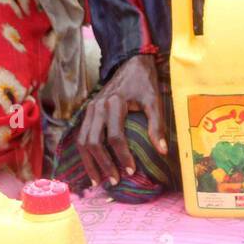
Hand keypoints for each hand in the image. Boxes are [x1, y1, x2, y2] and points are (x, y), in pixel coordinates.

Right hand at [77, 54, 167, 187]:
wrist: (130, 62)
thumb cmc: (144, 82)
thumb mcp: (154, 100)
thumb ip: (157, 125)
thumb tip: (162, 151)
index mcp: (114, 103)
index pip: (115, 137)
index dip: (122, 156)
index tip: (131, 171)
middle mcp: (98, 107)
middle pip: (93, 141)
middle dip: (103, 164)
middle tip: (114, 181)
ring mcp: (90, 109)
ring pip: (82, 140)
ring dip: (89, 162)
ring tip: (98, 180)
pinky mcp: (88, 111)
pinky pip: (81, 135)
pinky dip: (85, 153)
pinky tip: (92, 166)